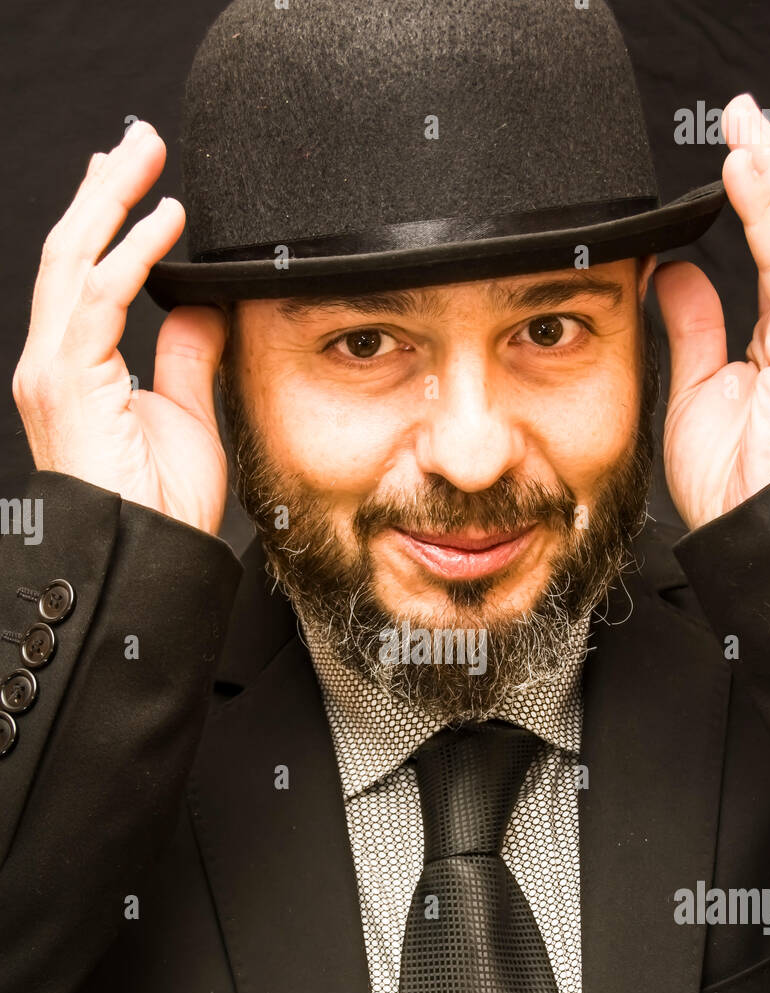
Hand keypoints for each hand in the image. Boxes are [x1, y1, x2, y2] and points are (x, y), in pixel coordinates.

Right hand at [12, 120, 228, 535]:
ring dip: (112, 200)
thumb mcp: (183, 415)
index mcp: (72, 369)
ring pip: (74, 260)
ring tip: (147, 154)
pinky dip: (133, 252)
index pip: (81, 277)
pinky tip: (165, 219)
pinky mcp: (67, 382)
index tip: (131, 180)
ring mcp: (53, 371)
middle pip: (68, 252)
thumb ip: (186, 357)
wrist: (146, 558)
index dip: (103, 222)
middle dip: (103, 190)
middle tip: (138, 139)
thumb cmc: (160, 507)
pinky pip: (100, 298)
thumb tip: (200, 305)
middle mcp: (52, 362)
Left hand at [654, 93, 769, 531]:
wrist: (751, 532)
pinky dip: (768, 214)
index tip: (731, 149)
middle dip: (769, 164)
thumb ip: (694, 325)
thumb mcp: (698, 386)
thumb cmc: (733, 480)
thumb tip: (675, 272)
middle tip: (739, 112)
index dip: (757, 193)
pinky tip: (746, 172)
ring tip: (743, 124)